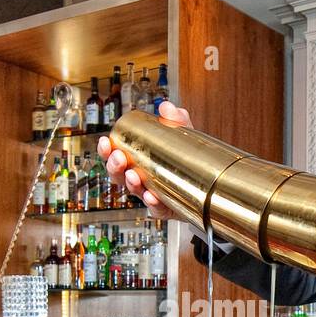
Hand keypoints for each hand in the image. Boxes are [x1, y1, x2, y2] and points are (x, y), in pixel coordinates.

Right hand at [97, 100, 192, 220]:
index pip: (116, 156)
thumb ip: (176, 120)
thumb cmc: (189, 160)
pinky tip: (152, 196)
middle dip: (115, 167)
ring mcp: (151, 194)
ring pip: (134, 192)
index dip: (107, 151)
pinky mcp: (165, 208)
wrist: (209, 183)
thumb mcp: (183, 136)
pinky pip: (156, 209)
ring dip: (131, 184)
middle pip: (119, 176)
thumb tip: (166, 107)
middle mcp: (141, 178)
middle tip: (119, 158)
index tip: (106, 142)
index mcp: (138, 160)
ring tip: (133, 175)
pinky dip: (153, 203)